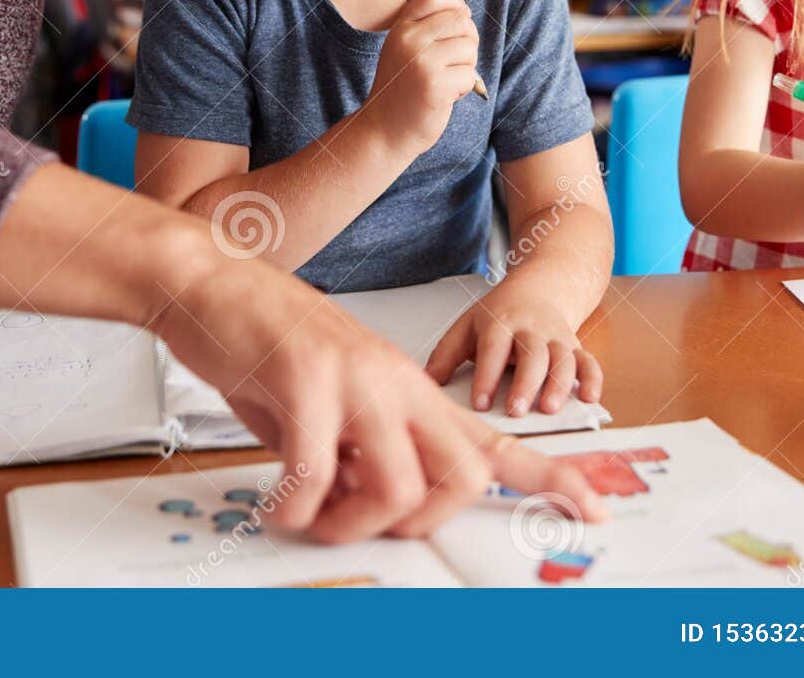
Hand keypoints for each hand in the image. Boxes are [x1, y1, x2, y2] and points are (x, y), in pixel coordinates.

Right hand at [153, 253, 607, 542]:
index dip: (551, 477)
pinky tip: (276, 499)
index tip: (593, 508)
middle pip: (460, 476)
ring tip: (311, 513)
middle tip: (361, 520)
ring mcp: (356, 377)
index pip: (494, 439)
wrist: (210, 280)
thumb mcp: (326, 401)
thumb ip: (356, 452)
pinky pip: (315, 477)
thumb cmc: (264, 341)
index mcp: (409, 388)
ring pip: (396, 487)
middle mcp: (396, 381)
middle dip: (418, 522)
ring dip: (349, 522)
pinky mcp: (307, 379)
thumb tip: (358, 506)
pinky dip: (294, 506)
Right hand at [365, 0, 479, 156]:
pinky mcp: (436, 85)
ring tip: (446, 80)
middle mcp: (409, 41)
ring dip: (466, 66)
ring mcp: (422, 62)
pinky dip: (464, 87)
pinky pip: (469, 74)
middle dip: (468, 40)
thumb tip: (464, 13)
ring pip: (469, 48)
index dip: (455, 4)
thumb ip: (426, 29)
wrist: (384, 130)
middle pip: (460, 21)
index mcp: (400, 29)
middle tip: (456, 60)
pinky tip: (445, 96)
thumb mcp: (403, 51)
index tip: (461, 16)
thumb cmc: (401, 90)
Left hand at [423, 282, 602, 417]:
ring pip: (562, 359)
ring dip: (558, 384)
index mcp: (499, 323)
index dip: (487, 376)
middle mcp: (530, 330)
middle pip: (531, 354)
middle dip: (525, 383)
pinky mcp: (576, 346)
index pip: (493, 349)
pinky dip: (592, 379)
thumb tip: (425, 384)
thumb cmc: (499, 314)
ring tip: (549, 409)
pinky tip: (589, 398)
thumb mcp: (466, 327)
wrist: (539, 288)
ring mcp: (556, 337)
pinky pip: (588, 361)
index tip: (481, 403)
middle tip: (516, 410)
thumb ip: (446, 356)